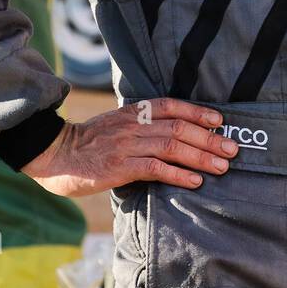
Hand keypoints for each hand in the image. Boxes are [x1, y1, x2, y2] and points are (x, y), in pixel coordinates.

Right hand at [20, 98, 238, 196]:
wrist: (54, 153)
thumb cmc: (87, 143)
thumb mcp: (116, 125)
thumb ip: (141, 126)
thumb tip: (172, 134)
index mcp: (134, 112)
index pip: (172, 106)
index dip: (198, 112)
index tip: (220, 121)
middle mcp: (134, 124)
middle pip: (179, 128)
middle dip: (209, 138)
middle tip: (232, 149)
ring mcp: (126, 144)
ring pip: (171, 147)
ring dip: (201, 156)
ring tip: (222, 166)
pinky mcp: (119, 166)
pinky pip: (154, 168)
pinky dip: (178, 174)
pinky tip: (195, 181)